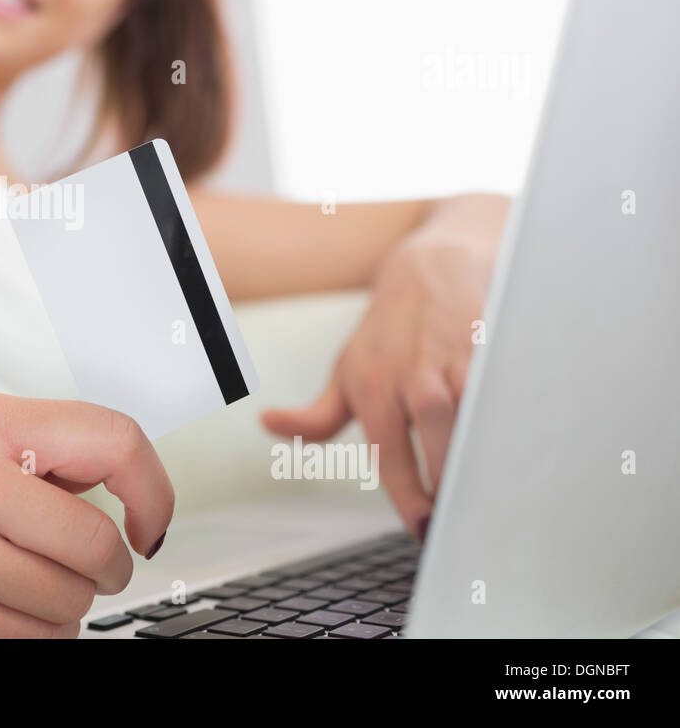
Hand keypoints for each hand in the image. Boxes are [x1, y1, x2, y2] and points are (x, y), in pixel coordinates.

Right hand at [0, 391, 173, 636]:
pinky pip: (28, 645)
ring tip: (33, 578)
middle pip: (97, 546)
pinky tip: (9, 605)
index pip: (113, 444)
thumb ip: (42, 445)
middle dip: (108, 563)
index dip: (154, 490)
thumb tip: (118, 488)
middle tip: (90, 559)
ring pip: (70, 606)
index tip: (149, 521)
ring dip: (70, 601)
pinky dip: (37, 632)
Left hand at [261, 194, 507, 539]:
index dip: (411, 499)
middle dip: (453, 485)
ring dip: (484, 458)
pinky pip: (509, 392)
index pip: (391, 457)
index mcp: (374, 387)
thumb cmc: (389, 330)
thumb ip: (317, 414)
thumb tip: (269, 427)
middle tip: (467, 519)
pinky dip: (515, 421)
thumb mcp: (347, 370)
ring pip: (475, 418)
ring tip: (496, 491)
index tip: (426, 530)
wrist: (433, 264)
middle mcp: (414, 374)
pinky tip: (526, 448)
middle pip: (438, 442)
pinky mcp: (496, 344)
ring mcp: (457, 358)